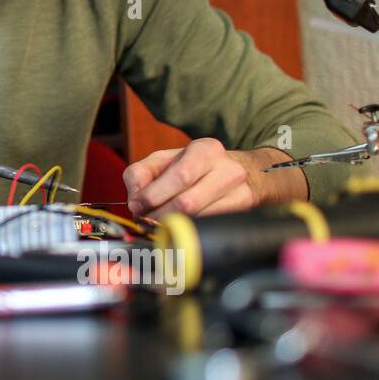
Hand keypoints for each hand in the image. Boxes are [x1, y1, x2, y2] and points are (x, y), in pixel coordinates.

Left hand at [122, 139, 305, 218]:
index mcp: (204, 149)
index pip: (179, 175)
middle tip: (145, 220)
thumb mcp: (165, 160)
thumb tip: (135, 200)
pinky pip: (209, 225)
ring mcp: (239, 190)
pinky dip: (187, 230)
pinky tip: (178, 228)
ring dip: (171, 226)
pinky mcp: (244, 210)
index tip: (136, 206)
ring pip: (198, 218)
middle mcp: (226, 168)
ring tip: (157, 224)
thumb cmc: (195, 167)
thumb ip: (141, 174)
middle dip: (159, 215)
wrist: (242, 172)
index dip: (154, 195)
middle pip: (188, 201)